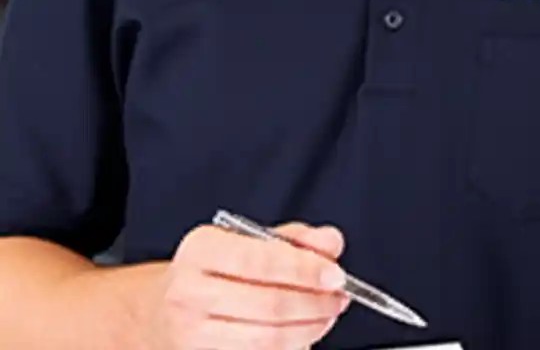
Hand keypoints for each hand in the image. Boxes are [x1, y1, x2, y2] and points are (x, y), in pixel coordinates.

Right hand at [153, 222, 351, 348]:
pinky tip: (302, 333)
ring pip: (266, 338)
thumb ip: (297, 238)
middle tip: (339, 298)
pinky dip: (291, 346)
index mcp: (201, 249)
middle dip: (316, 303)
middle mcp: (188, 291)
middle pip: (269, 304)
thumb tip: (330, 243)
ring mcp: (190, 333)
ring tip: (326, 316)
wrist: (164, 310)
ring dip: (309, 329)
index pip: (261, 260)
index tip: (336, 275)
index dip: (306, 270)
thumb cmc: (218, 272)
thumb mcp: (252, 241)